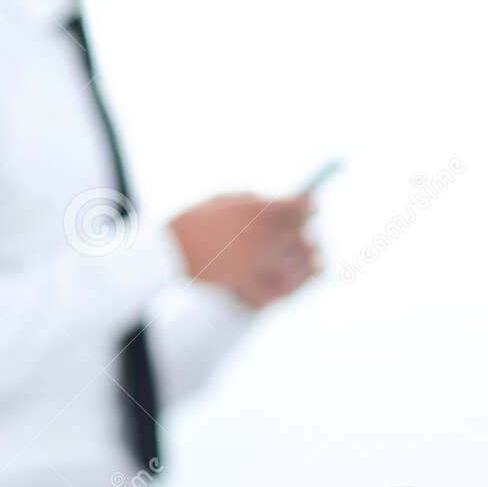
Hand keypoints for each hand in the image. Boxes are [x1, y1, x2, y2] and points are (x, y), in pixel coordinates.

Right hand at [168, 192, 321, 307]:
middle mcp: (258, 235)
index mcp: (253, 211)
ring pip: (294, 264)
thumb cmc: (194, 222)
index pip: (293, 206)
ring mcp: (253, 262)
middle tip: (314, 240)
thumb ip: (251, 201)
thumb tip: (272, 202)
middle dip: (309, 237)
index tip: (315, 205)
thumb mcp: (222, 200)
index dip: (308, 206)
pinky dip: (293, 285)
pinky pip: (278, 287)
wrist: (169, 251)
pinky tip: (301, 283)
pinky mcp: (246, 283)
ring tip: (318, 262)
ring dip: (309, 263)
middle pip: (298, 237)